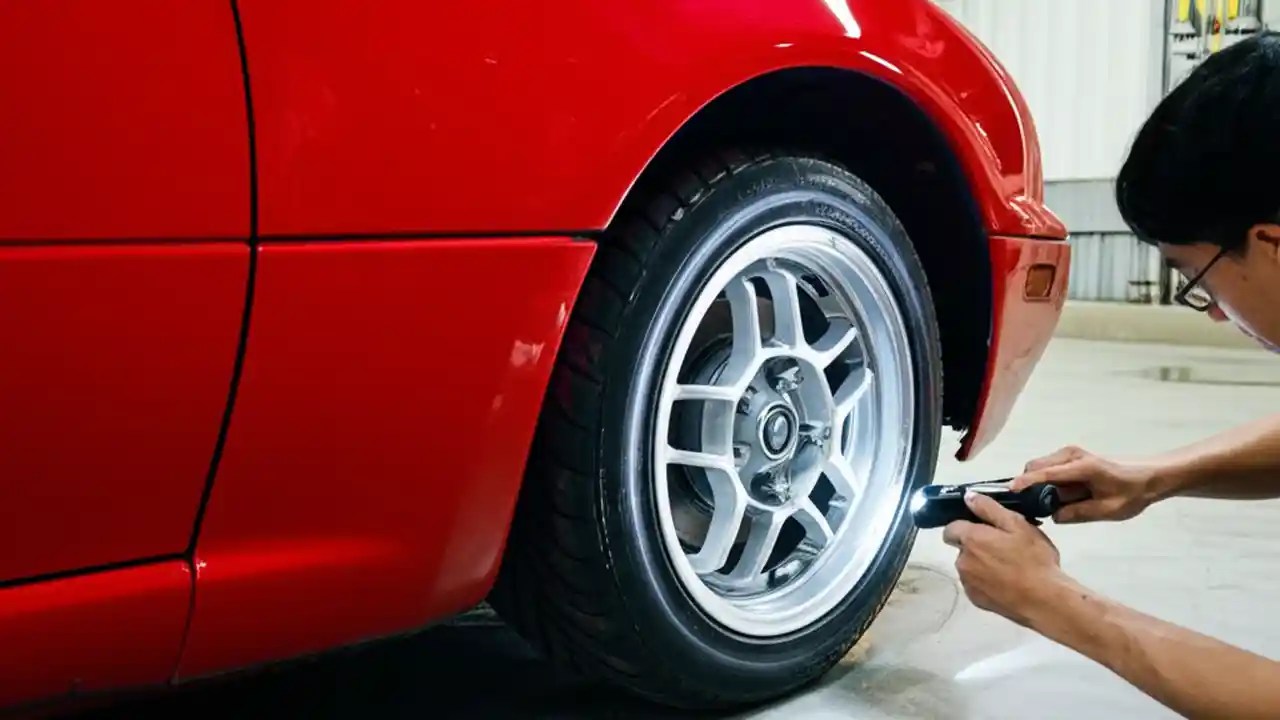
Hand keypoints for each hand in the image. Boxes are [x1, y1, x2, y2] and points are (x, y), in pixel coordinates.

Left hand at [943, 492, 1068, 627]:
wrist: (1044, 601)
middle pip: (962, 548)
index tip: (984, 529)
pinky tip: (1006, 583)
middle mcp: (962, 561)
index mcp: (970, 540)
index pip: (951, 527)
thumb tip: (969, 496)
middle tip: (1003, 547)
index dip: (966, 525)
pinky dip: (985, 582)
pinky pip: (975, 584)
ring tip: (1008, 567)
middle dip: (976, 545)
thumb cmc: (1033, 559)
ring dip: (981, 564)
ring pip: (969, 567)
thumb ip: (989, 508)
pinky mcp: (975, 599)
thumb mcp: (1017, 525)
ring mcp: (967, 583)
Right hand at [1010, 445, 1158, 522]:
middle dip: (1030, 485)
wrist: (1150, 476)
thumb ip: (1078, 513)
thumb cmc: (1132, 493)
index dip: (1025, 483)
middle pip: (1036, 467)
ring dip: (1039, 484)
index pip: (1045, 473)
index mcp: (1082, 467)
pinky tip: (1060, 496)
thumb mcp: (1108, 510)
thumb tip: (1054, 516)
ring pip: (1040, 467)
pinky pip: (1049, 468)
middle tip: (1038, 508)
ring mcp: (1070, 454)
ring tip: (1054, 504)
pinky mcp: (1071, 457)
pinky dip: (1046, 481)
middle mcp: (1071, 455)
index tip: (1009, 492)